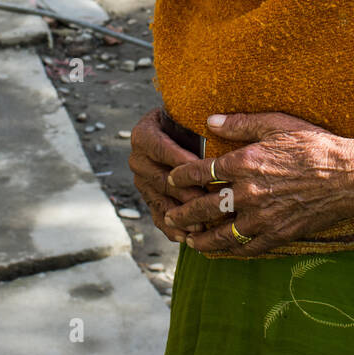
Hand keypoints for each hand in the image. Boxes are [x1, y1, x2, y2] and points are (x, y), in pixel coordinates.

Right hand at [127, 107, 207, 242]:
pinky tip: (186, 237)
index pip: (160, 147)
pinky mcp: (148, 199)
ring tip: (201, 226)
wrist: (181, 136)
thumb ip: (200, 121)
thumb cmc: (192, 124)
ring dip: (180, 214)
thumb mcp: (192, 117)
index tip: (205, 167)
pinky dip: (171, 228)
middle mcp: (137, 159)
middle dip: (185, 192)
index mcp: (143, 134)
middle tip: (208, 202)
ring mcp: (141, 181)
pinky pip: (157, 215)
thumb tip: (216, 124)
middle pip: (161, 178)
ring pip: (159, 200)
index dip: (181, 158)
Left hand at [164, 112, 353, 255]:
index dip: (181, 176)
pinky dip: (230, 252)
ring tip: (189, 241)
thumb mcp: (278, 123)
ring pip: (221, 234)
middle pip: (204, 207)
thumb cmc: (316, 145)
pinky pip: (247, 248)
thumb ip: (241, 123)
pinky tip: (221, 252)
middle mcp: (249, 192)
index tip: (171, 178)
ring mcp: (263, 217)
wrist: (352, 176)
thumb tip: (209, 119)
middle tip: (170, 215)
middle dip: (183, 212)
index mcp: (247, 162)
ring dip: (201, 239)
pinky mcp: (278, 234)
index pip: (201, 171)